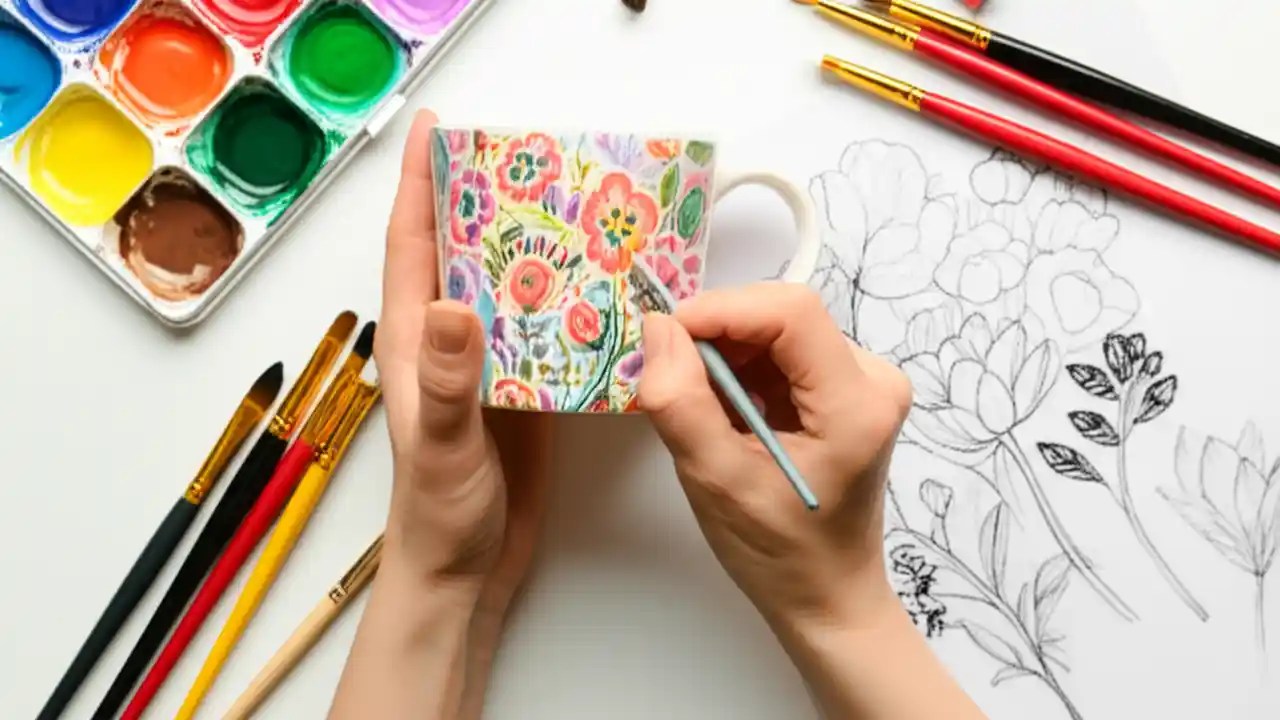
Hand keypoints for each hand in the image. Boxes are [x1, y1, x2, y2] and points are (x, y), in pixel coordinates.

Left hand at [331, 110, 551, 719]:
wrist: (464, 571)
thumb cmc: (436, 514)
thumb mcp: (440, 445)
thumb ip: (445, 381)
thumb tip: (456, 304)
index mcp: (416, 341)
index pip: (413, 245)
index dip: (420, 185)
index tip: (437, 130)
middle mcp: (449, 341)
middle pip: (465, 251)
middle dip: (486, 198)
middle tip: (527, 155)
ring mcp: (487, 364)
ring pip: (508, 287)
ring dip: (533, 246)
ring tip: (573, 204)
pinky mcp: (523, 390)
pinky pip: (542, 331)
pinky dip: (564, 303)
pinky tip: (598, 287)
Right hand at [640, 285, 983, 718]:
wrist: (827, 596)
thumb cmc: (778, 553)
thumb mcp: (717, 483)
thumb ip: (682, 403)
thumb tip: (658, 329)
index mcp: (857, 404)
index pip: (791, 313)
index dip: (722, 310)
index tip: (666, 337)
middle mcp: (873, 380)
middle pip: (784, 315)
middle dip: (719, 332)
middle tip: (670, 373)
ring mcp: (864, 382)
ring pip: (778, 330)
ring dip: (727, 353)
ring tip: (698, 403)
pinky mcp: (846, 389)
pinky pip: (782, 352)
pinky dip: (742, 369)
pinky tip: (725, 410)